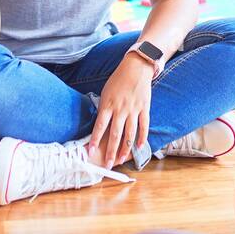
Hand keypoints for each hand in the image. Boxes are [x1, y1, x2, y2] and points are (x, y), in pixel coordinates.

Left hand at [88, 53, 152, 167]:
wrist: (136, 67)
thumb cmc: (118, 80)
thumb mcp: (105, 93)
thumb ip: (103, 109)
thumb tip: (100, 127)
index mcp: (108, 104)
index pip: (100, 126)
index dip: (94, 140)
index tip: (90, 152)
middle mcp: (120, 109)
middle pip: (114, 135)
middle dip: (110, 152)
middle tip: (107, 165)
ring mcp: (133, 109)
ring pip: (129, 134)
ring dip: (124, 149)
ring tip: (120, 160)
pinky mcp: (144, 108)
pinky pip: (144, 126)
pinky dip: (142, 138)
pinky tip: (139, 148)